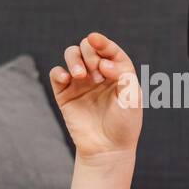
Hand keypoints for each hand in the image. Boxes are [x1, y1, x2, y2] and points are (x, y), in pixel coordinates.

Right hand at [48, 31, 141, 160]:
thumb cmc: (124, 125)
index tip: (94, 39)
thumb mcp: (132, 99)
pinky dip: (59, 72)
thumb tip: (104, 63)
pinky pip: (57, 74)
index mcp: (117, 72)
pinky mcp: (65, 94)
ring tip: (80, 75)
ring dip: (74, 59)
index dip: (102, 42)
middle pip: (87, 48)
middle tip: (97, 73)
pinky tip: (67, 78)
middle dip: (90, 54)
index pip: (109, 50)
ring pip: (71, 56)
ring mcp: (80, 83)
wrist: (108, 149)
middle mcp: (98, 73)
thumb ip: (123, 76)